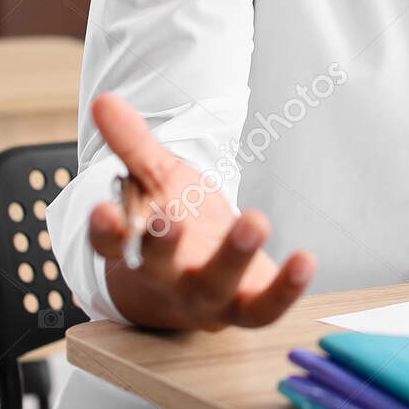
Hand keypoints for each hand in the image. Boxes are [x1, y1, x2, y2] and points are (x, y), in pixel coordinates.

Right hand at [85, 93, 316, 330]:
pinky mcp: (245, 307)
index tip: (104, 209)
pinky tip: (305, 259)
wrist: (203, 279)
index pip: (109, 243)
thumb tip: (103, 100)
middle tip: (169, 222)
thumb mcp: (157, 180)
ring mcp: (206, 297)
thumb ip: (134, 145)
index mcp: (134, 247)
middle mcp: (165, 279)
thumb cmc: (177, 219)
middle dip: (162, 246)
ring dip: (233, 256)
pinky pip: (264, 308)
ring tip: (254, 220)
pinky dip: (286, 288)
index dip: (105, 229)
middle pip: (157, 268)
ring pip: (214, 286)